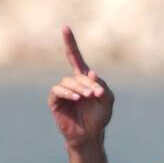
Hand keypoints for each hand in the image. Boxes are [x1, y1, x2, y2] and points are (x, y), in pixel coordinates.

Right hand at [48, 26, 113, 149]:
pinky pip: (58, 91)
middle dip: (88, 83)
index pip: (75, 57)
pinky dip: (68, 93)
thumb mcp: (107, 101)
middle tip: (96, 94)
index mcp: (83, 79)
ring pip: (67, 82)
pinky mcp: (55, 101)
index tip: (65, 27)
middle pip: (77, 74)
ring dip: (79, 88)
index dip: (70, 43)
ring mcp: (62, 91)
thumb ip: (102, 86)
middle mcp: (71, 82)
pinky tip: (76, 98)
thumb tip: (91, 73)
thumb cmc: (99, 118)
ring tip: (87, 97)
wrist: (90, 135)